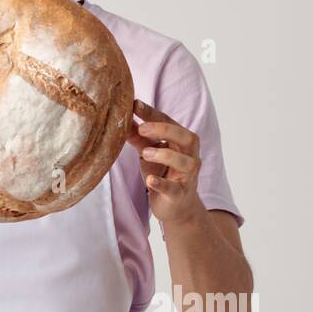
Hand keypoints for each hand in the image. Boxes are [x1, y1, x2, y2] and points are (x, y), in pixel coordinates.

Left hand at [125, 99, 205, 224]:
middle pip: (186, 137)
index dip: (153, 113)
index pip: (170, 122)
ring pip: (185, 162)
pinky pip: (174, 189)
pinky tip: (150, 180)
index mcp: (182, 141)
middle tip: (142, 127)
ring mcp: (187, 176)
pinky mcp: (180, 195)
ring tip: (145, 153)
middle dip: (164, 130)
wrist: (176, 207)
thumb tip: (122, 118)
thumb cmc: (163, 173)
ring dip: (165, 155)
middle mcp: (190, 156)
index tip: (135, 104)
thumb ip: (138, 137)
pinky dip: (162, 183)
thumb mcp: (148, 152)